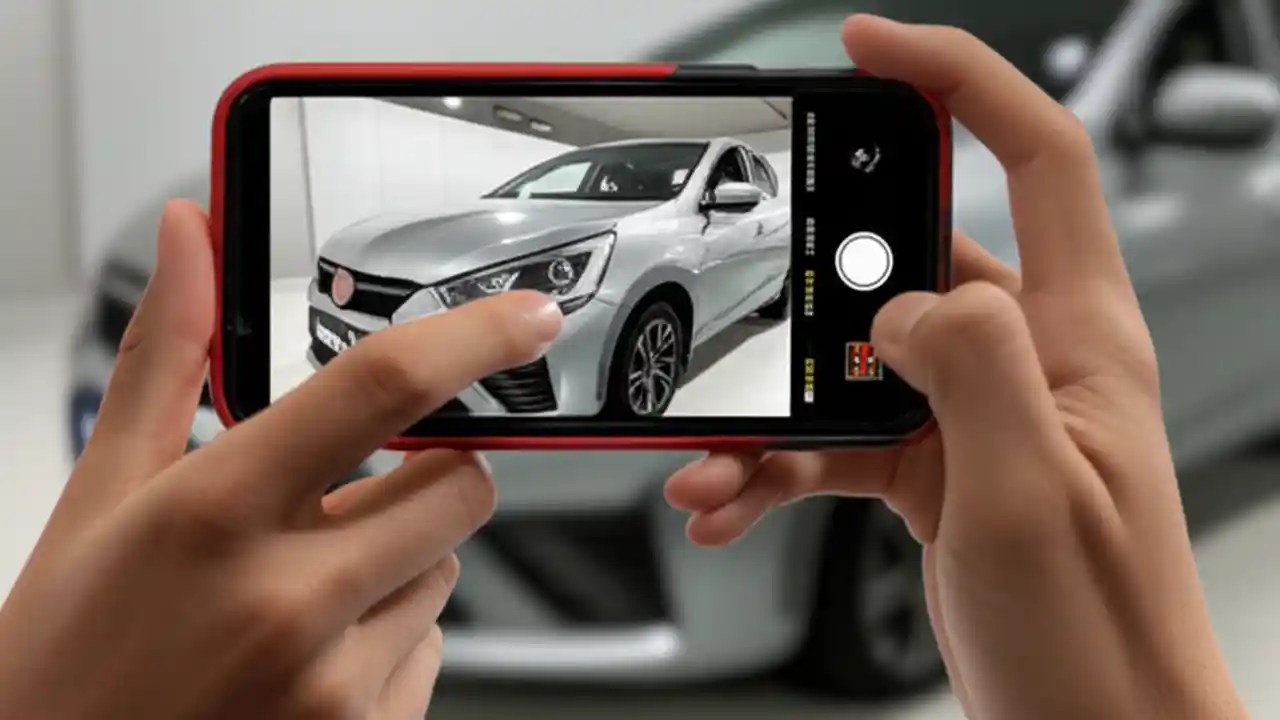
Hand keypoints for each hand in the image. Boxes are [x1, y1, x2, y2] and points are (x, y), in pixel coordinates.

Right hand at [0, 201, 562, 718]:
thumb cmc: (66, 657)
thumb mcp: (104, 497)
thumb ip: (165, 358)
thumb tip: (190, 237)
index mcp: (216, 512)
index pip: (383, 389)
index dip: (475, 337)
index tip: (526, 316)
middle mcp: (286, 599)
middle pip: (459, 485)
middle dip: (427, 474)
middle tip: (348, 496)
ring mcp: (332, 683)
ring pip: (445, 571)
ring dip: (399, 565)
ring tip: (299, 595)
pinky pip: (429, 652)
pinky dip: (389, 641)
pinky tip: (309, 657)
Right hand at [666, 16, 1246, 719]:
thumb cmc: (1101, 639)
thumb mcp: (1034, 497)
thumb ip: (976, 371)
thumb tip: (906, 307)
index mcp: (1076, 339)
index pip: (1038, 156)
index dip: (960, 80)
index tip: (871, 50)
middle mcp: (1023, 363)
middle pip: (911, 258)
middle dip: (813, 281)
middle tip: (745, 304)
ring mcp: (971, 417)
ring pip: (852, 362)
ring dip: (773, 404)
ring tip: (716, 455)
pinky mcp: (930, 470)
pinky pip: (835, 439)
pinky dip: (775, 465)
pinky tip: (733, 500)